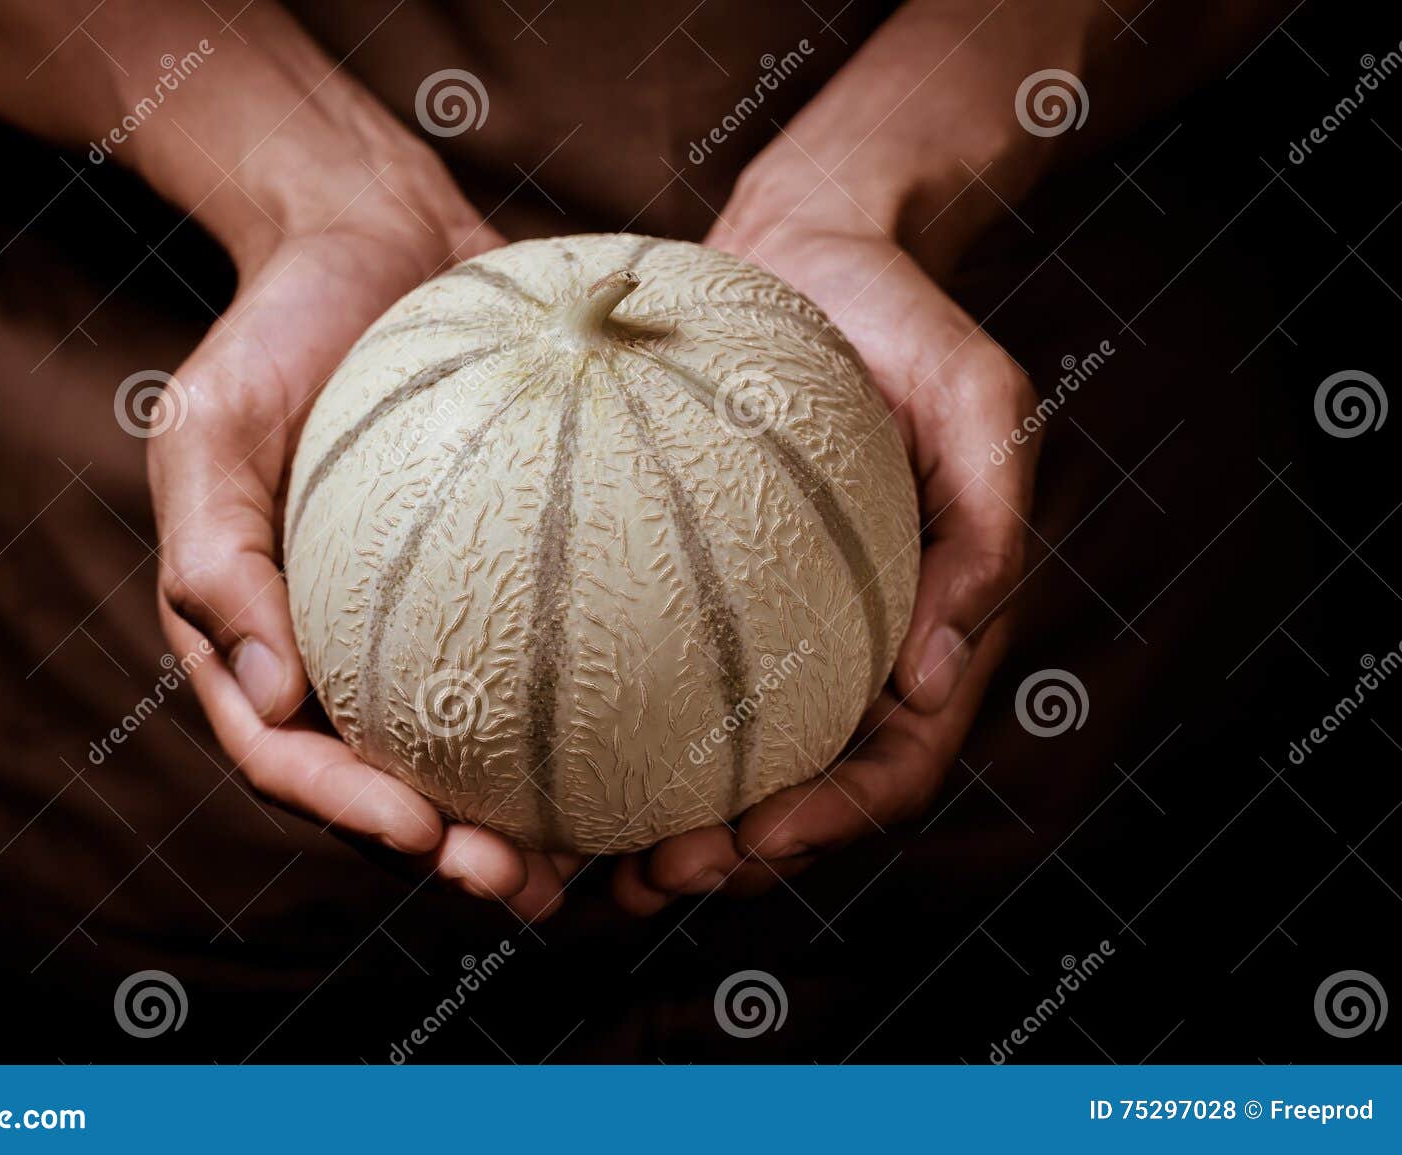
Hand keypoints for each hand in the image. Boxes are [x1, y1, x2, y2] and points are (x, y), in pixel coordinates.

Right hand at [148, 159, 577, 921]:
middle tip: (532, 886)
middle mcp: (344, 648)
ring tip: (610, 855)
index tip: (428, 841)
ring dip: (533, 812)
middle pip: (393, 783)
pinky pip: (550, 644)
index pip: (291, 760)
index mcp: (259, 640)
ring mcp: (426, 616)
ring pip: (478, 742)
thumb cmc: (276, 333)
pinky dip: (594, 698)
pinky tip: (664, 731)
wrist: (372, 241)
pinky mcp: (503, 572)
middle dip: (459, 851)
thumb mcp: (208, 430)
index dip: (354, 816)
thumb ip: (215, 561)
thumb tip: (268, 700)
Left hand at [614, 222, 1037, 913]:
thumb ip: (985, 531)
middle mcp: (843, 646)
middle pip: (791, 789)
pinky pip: (647, 663)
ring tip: (570, 855)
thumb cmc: (907, 320)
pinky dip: (600, 717)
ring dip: (650, 817)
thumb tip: (941, 680)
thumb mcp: (980, 402)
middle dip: (722, 853)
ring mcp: (770, 621)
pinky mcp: (691, 578)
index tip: (748, 847)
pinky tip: (528, 733)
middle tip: (639, 879)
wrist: (815, 252)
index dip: (827, 824)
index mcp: (922, 629)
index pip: (890, 763)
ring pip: (713, 752)